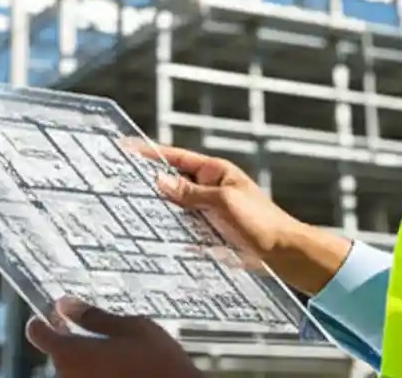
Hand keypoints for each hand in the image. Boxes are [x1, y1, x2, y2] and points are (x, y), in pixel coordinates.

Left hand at [25, 296, 200, 377]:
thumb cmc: (159, 363)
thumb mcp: (133, 328)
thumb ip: (95, 317)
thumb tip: (65, 304)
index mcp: (73, 353)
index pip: (38, 334)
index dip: (43, 321)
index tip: (54, 315)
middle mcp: (68, 377)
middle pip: (57, 354)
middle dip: (71, 341)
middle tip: (97, 332)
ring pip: (72, 370)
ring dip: (85, 360)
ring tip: (117, 355)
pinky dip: (96, 373)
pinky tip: (120, 370)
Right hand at [138, 143, 351, 294]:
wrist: (283, 253)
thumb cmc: (261, 222)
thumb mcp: (224, 202)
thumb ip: (192, 193)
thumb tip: (160, 180)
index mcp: (216, 173)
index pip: (178, 158)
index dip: (153, 153)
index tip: (127, 148)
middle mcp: (210, 189)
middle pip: (172, 182)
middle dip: (148, 182)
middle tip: (118, 182)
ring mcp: (208, 212)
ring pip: (175, 207)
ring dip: (157, 209)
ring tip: (127, 209)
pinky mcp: (209, 233)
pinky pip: (183, 228)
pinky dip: (169, 230)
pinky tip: (150, 235)